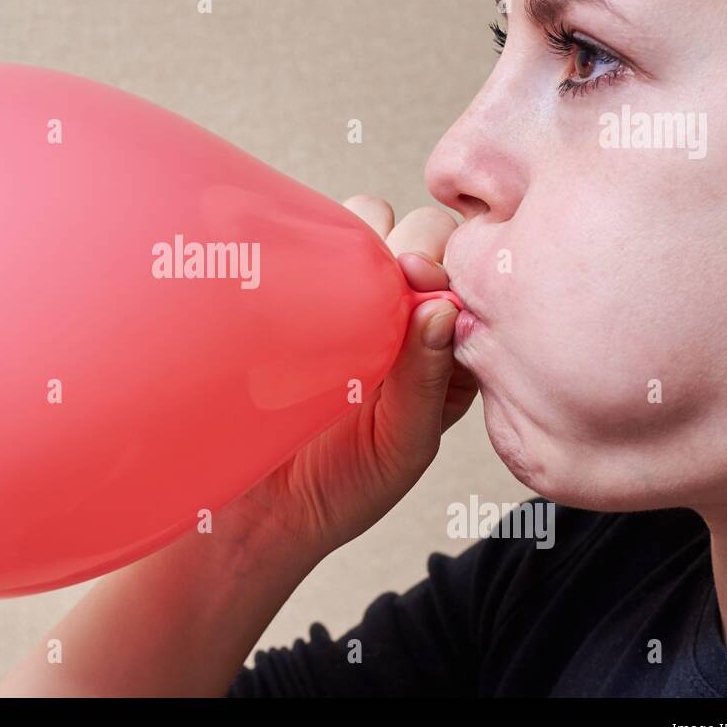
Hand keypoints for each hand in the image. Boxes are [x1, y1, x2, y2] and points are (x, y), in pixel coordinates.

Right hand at [223, 196, 478, 560]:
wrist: (259, 503)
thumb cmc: (343, 485)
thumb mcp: (403, 444)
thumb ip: (428, 381)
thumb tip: (442, 307)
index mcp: (445, 349)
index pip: (466, 278)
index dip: (452, 269)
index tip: (423, 280)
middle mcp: (404, 313)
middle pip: (426, 237)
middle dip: (414, 247)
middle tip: (391, 278)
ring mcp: (348, 294)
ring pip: (372, 223)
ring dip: (363, 237)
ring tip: (345, 281)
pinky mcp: (298, 285)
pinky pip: (315, 236)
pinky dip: (318, 237)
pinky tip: (311, 270)